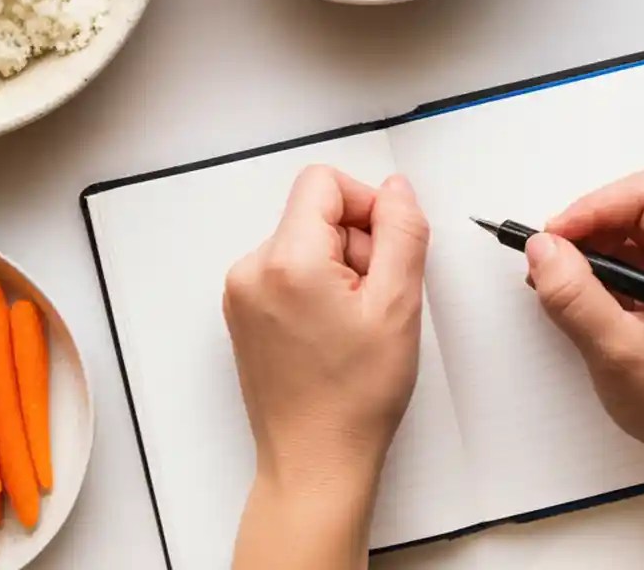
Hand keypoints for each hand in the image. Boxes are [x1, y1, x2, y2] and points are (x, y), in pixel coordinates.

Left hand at [223, 165, 429, 491]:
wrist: (315, 461)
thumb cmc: (353, 398)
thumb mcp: (399, 304)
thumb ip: (402, 231)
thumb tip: (396, 191)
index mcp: (287, 260)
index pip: (324, 182)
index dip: (367, 205)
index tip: (387, 247)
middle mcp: (251, 270)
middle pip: (315, 214)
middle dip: (356, 245)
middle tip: (376, 301)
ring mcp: (241, 294)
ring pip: (305, 244)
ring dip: (340, 269)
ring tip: (355, 324)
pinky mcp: (244, 313)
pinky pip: (289, 273)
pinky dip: (318, 289)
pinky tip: (335, 332)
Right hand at [525, 169, 643, 475]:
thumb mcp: (618, 356)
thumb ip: (576, 298)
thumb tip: (541, 246)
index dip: (593, 209)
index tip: (553, 242)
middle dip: (592, 230)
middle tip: (551, 267)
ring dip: (601, 248)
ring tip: (567, 286)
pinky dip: (618, 263)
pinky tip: (595, 295)